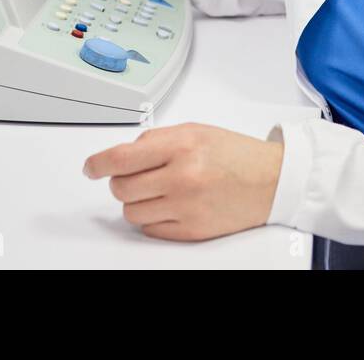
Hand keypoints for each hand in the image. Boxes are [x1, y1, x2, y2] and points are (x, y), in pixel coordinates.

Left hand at [83, 123, 284, 240]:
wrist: (272, 181)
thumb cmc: (235, 154)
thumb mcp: (193, 131)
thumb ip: (155, 140)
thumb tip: (120, 156)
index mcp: (182, 146)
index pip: (121, 158)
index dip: (98, 164)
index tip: (91, 167)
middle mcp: (183, 177)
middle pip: (121, 188)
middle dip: (120, 181)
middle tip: (132, 176)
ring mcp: (186, 207)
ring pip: (131, 212)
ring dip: (135, 201)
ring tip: (155, 190)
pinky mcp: (192, 231)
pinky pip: (150, 229)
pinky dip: (151, 218)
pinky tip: (167, 205)